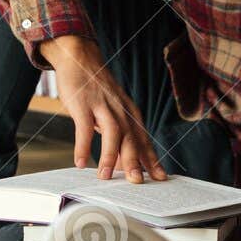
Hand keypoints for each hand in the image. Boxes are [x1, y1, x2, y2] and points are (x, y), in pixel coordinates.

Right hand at [39, 35, 165, 183]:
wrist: (81, 59)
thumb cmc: (96, 89)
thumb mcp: (112, 111)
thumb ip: (118, 134)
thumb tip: (122, 163)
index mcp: (130, 113)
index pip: (143, 139)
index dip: (152, 159)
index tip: (160, 177)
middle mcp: (120, 110)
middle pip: (131, 138)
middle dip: (135, 161)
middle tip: (137, 182)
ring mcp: (102, 106)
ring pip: (111, 133)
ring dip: (109, 156)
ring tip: (105, 176)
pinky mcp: (83, 104)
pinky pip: (83, 127)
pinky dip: (82, 146)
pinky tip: (79, 161)